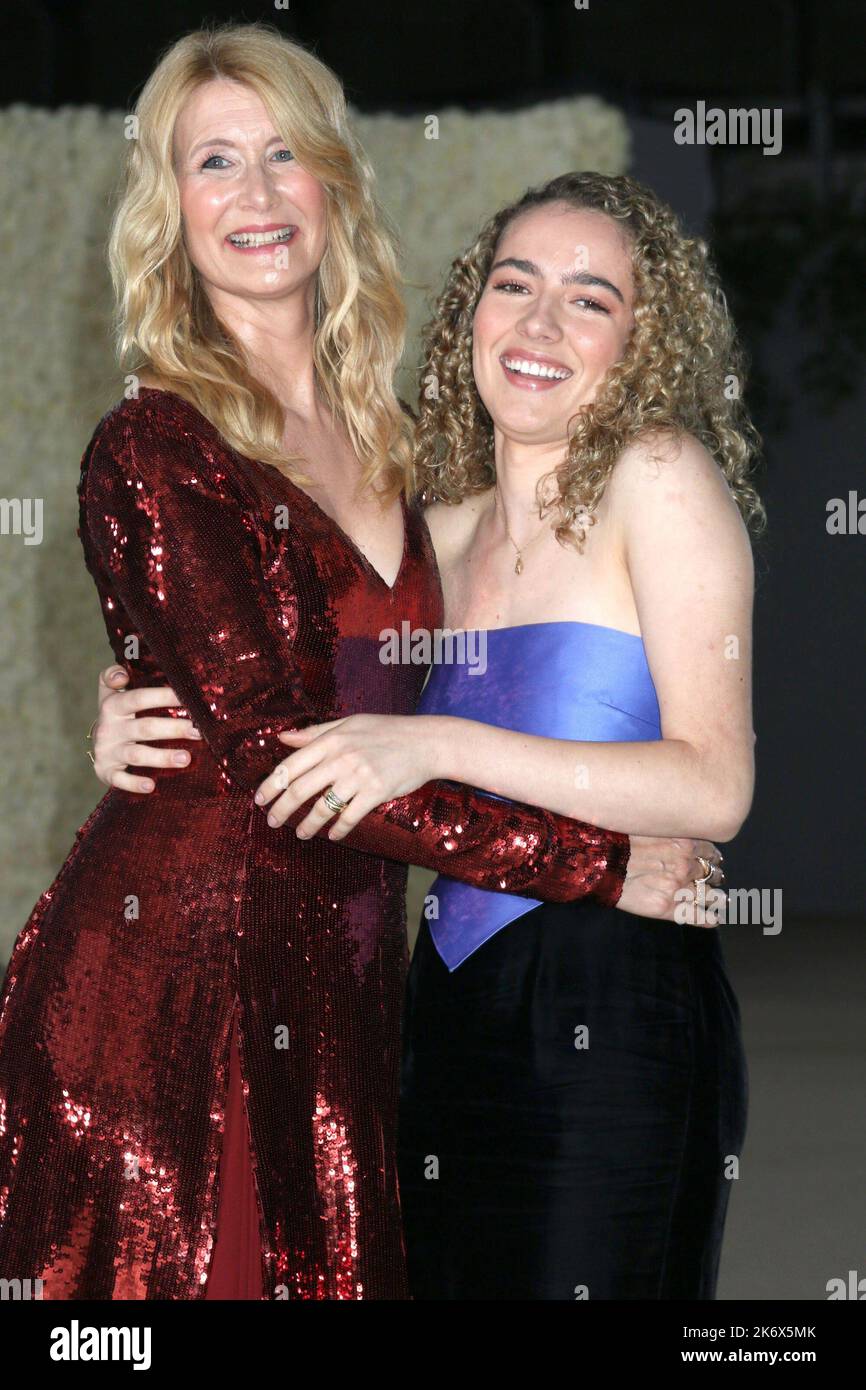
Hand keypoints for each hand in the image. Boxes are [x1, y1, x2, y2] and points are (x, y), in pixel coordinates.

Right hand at [91, 664, 202, 792]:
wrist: (98, 744)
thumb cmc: (117, 714)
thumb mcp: (110, 692)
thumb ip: (112, 676)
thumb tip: (122, 673)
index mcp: (113, 706)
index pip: (138, 698)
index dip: (162, 696)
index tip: (187, 697)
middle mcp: (109, 728)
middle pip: (144, 728)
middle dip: (172, 729)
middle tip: (197, 731)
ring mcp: (108, 751)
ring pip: (137, 755)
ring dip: (162, 757)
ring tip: (186, 758)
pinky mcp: (106, 771)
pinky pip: (120, 779)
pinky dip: (134, 784)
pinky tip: (151, 786)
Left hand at [253, 713, 442, 838]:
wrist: (426, 742)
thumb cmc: (386, 731)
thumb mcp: (349, 724)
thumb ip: (315, 733)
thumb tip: (282, 738)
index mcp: (331, 740)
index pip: (291, 765)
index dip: (271, 785)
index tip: (259, 799)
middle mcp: (341, 758)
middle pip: (300, 789)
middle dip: (281, 810)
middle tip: (272, 821)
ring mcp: (359, 776)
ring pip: (323, 808)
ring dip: (308, 825)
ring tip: (300, 834)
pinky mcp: (376, 792)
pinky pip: (350, 817)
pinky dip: (338, 830)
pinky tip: (333, 835)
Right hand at [616, 836, 725, 925]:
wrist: (602, 863)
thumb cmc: (619, 842)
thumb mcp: (649, 828)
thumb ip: (668, 835)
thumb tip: (676, 837)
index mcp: (683, 844)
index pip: (709, 851)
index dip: (712, 856)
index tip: (714, 859)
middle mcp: (686, 866)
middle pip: (711, 872)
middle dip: (714, 875)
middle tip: (717, 878)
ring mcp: (679, 889)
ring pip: (709, 894)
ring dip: (717, 897)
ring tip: (722, 899)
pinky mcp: (668, 908)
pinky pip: (696, 916)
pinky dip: (708, 919)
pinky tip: (715, 921)